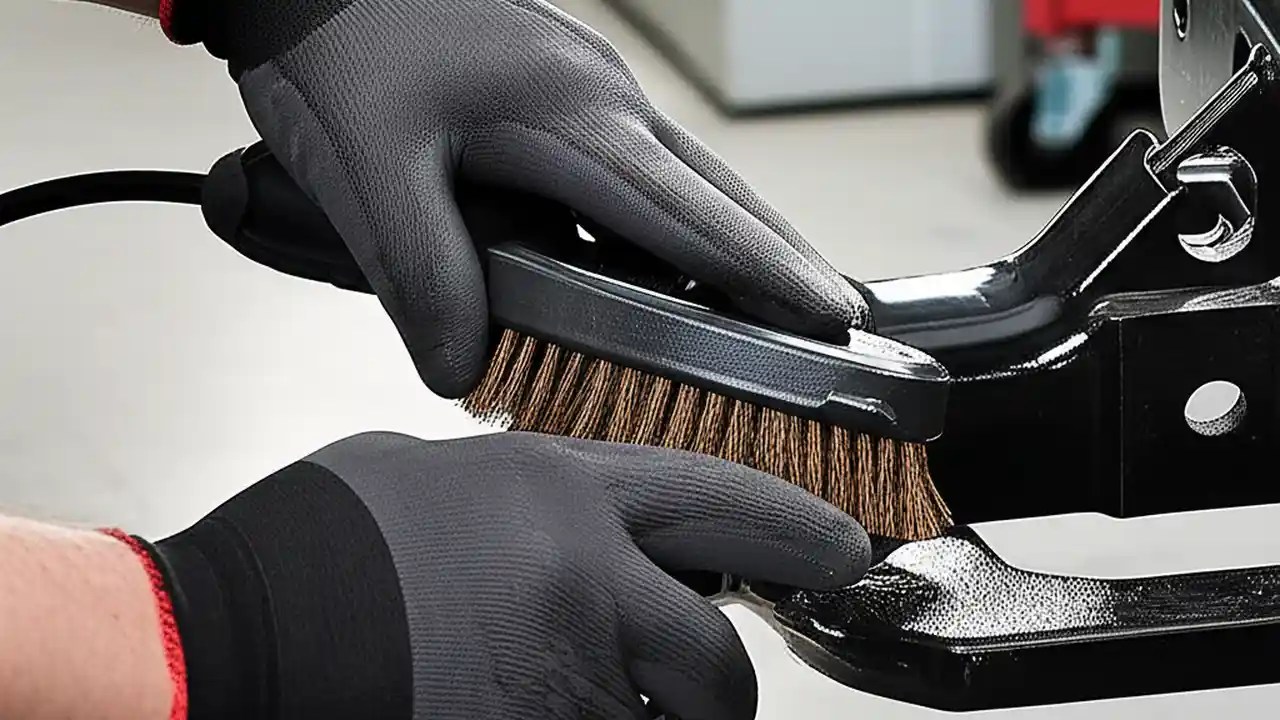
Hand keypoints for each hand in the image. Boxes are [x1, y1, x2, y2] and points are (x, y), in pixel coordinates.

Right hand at [149, 431, 869, 718]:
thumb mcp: (433, 479)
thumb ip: (532, 496)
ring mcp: (567, 687)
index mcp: (562, 493)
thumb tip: (583, 523)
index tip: (844, 550)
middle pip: (717, 657)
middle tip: (686, 684)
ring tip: (556, 690)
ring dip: (635, 715)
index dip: (799, 531)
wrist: (225, 642)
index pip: (728, 502)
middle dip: (713, 682)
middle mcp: (586, 586)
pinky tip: (521, 704)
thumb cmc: (316, 551)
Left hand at [160, 0, 868, 396]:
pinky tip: (664, 256)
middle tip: (835, 314)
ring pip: (683, 176)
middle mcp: (599, 96)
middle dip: (780, 255)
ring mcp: (584, 86)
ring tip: (771, 298)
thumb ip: (422, 272)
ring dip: (731, 236)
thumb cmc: (336, 47)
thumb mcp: (365, 169)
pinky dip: (671, 218)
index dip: (763, 271)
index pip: (689, 211)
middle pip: (716, 189)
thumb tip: (462, 367)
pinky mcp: (558, 88)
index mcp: (568, 116)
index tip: (830, 316)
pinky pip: (638, 166)